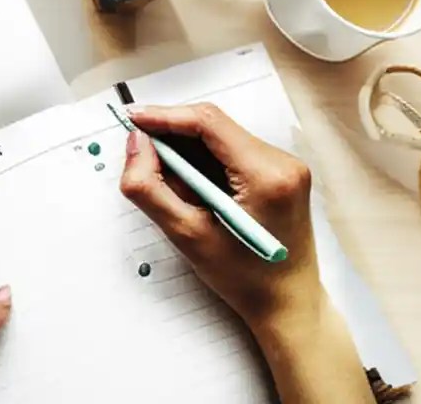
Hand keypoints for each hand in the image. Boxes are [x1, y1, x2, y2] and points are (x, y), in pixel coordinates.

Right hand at [121, 104, 375, 403]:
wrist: (288, 305)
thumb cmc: (245, 279)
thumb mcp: (186, 236)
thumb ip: (150, 187)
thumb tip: (135, 144)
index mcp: (266, 175)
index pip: (208, 122)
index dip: (164, 116)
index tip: (132, 120)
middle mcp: (282, 162)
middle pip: (213, 126)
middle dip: (171, 134)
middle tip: (140, 155)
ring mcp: (284, 166)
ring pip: (219, 138)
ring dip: (186, 150)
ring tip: (168, 183)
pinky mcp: (278, 173)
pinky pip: (230, 152)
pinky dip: (202, 161)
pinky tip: (191, 188)